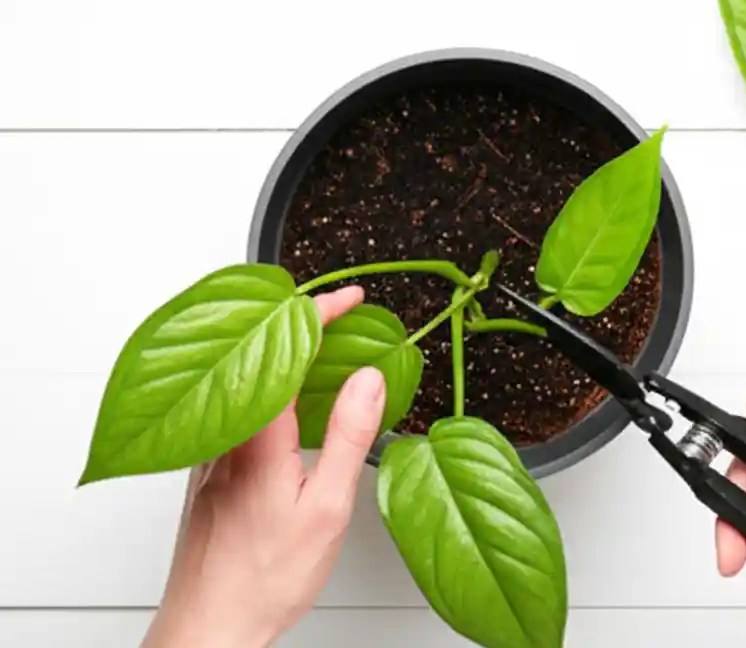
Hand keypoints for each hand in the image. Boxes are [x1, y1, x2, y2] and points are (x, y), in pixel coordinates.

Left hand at [143, 286, 386, 647]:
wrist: (208, 627)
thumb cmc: (261, 580)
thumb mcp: (325, 507)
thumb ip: (347, 436)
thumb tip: (367, 380)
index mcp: (257, 439)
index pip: (286, 350)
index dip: (320, 314)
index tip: (352, 300)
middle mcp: (224, 437)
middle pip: (261, 357)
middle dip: (305, 327)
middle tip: (346, 320)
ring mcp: (210, 454)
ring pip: (248, 383)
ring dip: (287, 359)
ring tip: (328, 357)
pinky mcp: (206, 473)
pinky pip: (239, 411)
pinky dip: (271, 391)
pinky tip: (293, 409)